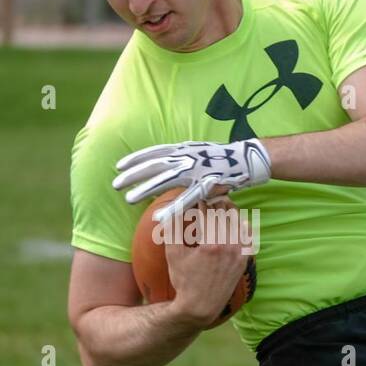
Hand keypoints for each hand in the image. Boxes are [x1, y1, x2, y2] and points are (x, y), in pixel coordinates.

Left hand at [113, 139, 271, 223]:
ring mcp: (195, 172)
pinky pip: (185, 199)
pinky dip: (170, 208)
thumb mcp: (202, 151)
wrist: (248, 159)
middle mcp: (186, 158)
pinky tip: (158, 216)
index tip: (120, 165)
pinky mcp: (206, 186)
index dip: (136, 159)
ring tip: (128, 199)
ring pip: (164, 181)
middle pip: (154, 166)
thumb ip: (187, 156)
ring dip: (145, 190)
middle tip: (116, 184)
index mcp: (185, 150)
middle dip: (134, 175)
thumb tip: (174, 160)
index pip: (155, 153)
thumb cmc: (225, 158)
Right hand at [163, 200, 252, 327]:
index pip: (209, 212)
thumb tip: (174, 208)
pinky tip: (237, 221)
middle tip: (211, 194)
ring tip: (222, 203)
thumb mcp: (173, 252)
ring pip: (239, 223)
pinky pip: (248, 237)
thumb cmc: (184, 279)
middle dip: (217, 202)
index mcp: (212, 243)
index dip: (203, 201)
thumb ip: (173, 227)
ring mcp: (239, 253)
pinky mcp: (244, 259)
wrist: (201, 304)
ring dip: (230, 211)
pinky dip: (242, 227)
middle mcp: (229, 247)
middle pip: (226, 214)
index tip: (198, 195)